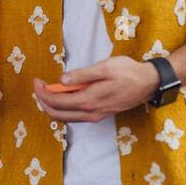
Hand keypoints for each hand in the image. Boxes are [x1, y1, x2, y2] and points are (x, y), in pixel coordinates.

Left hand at [32, 56, 160, 122]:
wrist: (148, 84)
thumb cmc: (128, 72)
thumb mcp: (105, 67)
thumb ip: (82, 75)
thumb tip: (61, 80)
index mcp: (89, 100)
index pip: (57, 101)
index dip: (42, 92)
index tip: (36, 81)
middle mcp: (90, 113)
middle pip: (57, 114)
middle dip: (43, 101)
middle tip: (38, 85)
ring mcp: (95, 115)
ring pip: (66, 117)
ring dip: (53, 106)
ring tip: (47, 90)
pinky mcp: (99, 114)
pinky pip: (75, 116)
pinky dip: (64, 108)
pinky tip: (63, 95)